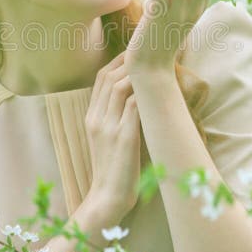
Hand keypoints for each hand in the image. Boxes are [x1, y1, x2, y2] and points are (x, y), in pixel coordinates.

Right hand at [85, 51, 141, 219]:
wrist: (108, 199)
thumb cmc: (114, 169)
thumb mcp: (107, 139)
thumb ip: (115, 117)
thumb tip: (136, 97)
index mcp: (91, 117)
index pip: (101, 78)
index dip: (118, 61)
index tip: (136, 53)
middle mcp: (96, 119)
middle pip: (109, 77)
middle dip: (130, 61)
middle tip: (151, 52)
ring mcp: (108, 128)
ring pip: (120, 87)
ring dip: (139, 74)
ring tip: (157, 67)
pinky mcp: (124, 138)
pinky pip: (134, 107)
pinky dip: (146, 94)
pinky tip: (160, 89)